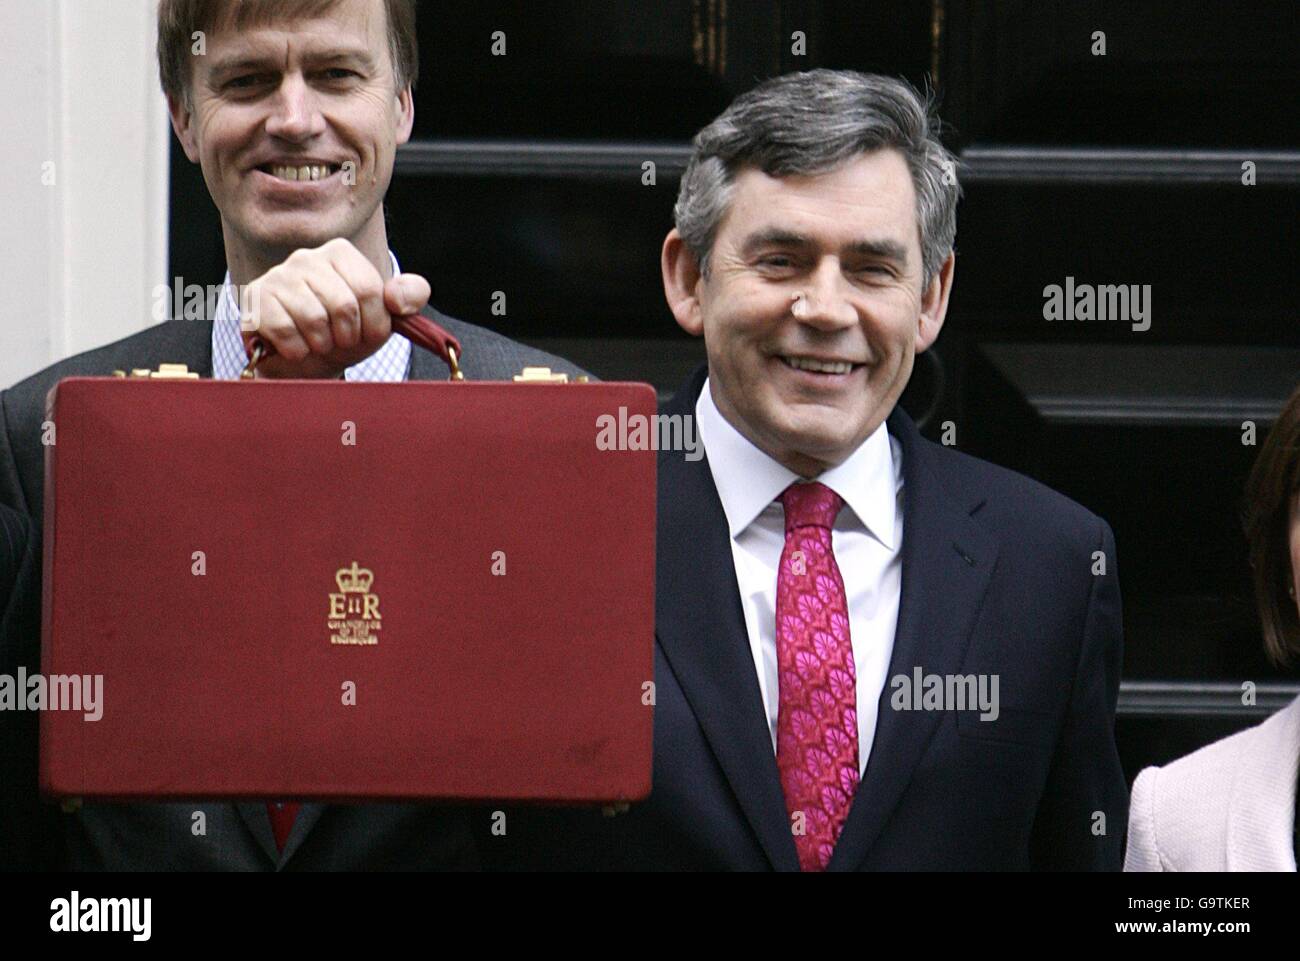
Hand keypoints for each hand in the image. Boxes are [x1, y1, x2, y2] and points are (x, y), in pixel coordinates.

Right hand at [238, 238, 430, 378]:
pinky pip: (284, 330)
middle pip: (344, 305)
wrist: (306, 359)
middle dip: (347, 336)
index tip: (365, 332)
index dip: (374, 324)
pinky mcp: (255, 299)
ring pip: (314, 318)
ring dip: (322, 344)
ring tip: (318, 342)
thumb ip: (410, 296)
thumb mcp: (385, 316)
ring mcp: (277, 276)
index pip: (370, 290)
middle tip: (339, 340)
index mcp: (340, 253)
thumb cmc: (347, 332)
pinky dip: (297, 350)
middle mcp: (306, 257)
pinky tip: (296, 346)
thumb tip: (397, 299)